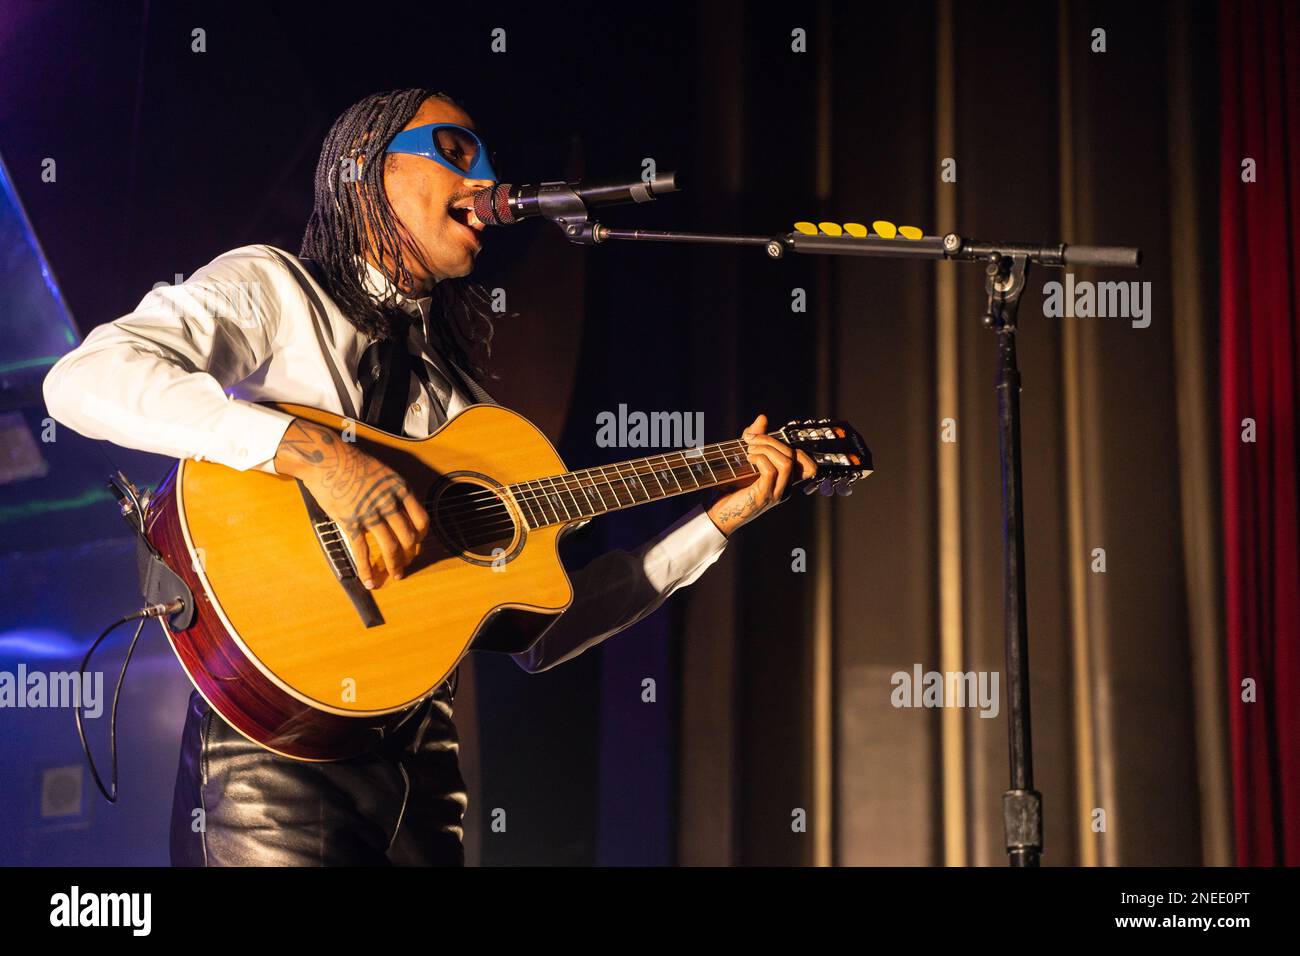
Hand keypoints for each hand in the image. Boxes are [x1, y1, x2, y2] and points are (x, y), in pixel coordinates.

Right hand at [273, 418, 428, 587]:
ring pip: (390, 547)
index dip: (422, 535)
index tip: (418, 543)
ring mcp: (370, 513)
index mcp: (400, 488)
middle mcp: (389, 502)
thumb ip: (393, 493)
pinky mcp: (350, 522)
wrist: (326, 458)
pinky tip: (369, 580)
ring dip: (395, 565)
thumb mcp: (383, 473)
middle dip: (410, 555)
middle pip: (409, 536)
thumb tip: (399, 513)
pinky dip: (367, 569)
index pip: (421, 518)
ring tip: (396, 576)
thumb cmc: (352, 464)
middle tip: (407, 563)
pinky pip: (362, 551)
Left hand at [705, 414, 815, 537]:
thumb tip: (763, 418)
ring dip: (767, 448)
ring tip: (749, 448)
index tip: (767, 438)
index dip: (795, 447)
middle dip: (771, 440)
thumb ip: (755, 438)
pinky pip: (771, 471)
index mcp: (784, 481)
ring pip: (786, 463)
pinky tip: (748, 458)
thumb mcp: (744, 458)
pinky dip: (760, 459)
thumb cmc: (730, 487)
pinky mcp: (763, 497)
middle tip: (750, 439)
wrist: (716, 513)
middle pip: (792, 456)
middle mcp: (784, 489)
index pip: (806, 463)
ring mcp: (775, 494)